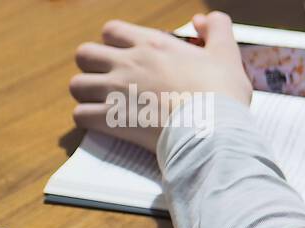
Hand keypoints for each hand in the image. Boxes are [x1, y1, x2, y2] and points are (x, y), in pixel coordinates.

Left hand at [70, 12, 251, 150]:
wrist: (213, 131)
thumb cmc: (221, 94)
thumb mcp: (227, 54)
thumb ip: (217, 28)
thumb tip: (201, 19)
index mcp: (152, 45)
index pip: (112, 30)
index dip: (115, 41)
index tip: (127, 54)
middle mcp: (128, 63)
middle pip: (85, 54)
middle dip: (92, 66)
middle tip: (109, 79)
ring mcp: (116, 91)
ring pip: (77, 85)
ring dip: (87, 94)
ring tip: (102, 103)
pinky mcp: (112, 120)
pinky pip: (80, 116)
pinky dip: (88, 120)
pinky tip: (101, 124)